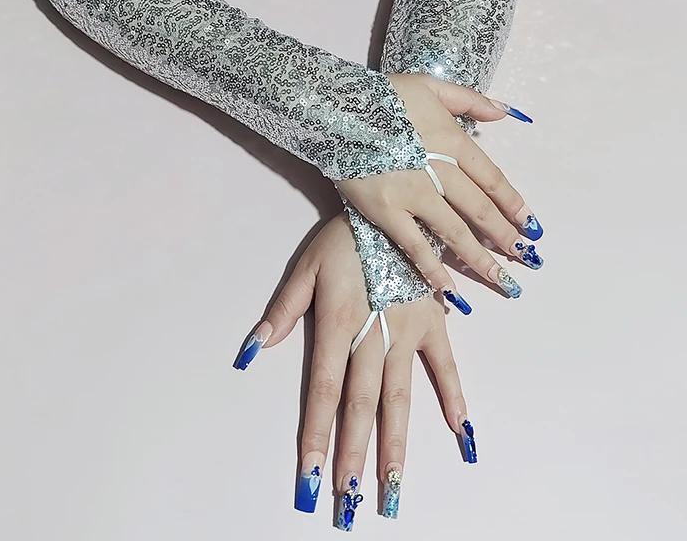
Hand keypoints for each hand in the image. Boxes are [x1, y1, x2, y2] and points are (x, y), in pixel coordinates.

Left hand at [233, 214, 474, 525]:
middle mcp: (372, 335)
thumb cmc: (343, 239)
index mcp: (336, 323)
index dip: (315, 435)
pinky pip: (445, 364)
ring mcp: (407, 331)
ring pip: (400, 396)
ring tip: (392, 487)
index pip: (322, 390)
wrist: (390, 207)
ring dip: (396, 444)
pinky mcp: (434, 321)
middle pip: (360, 404)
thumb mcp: (305, 268)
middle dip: (353, 455)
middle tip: (348, 501)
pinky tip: (458, 430)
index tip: (309, 476)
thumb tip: (251, 351)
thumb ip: (281, 312)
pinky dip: (453, 396)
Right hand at [335, 73, 542, 296]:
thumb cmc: (382, 95)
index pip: (492, 178)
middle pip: (479, 210)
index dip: (513, 203)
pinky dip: (432, 268)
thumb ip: (470, 99)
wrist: (335, 109)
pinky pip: (414, 245)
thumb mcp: (429, 85)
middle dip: (504, 235)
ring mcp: (412, 194)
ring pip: (454, 232)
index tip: (530, 223)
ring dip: (480, 259)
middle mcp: (438, 170)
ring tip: (502, 280)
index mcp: (452, 140)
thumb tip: (505, 113)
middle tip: (525, 256)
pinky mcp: (385, 211)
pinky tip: (449, 288)